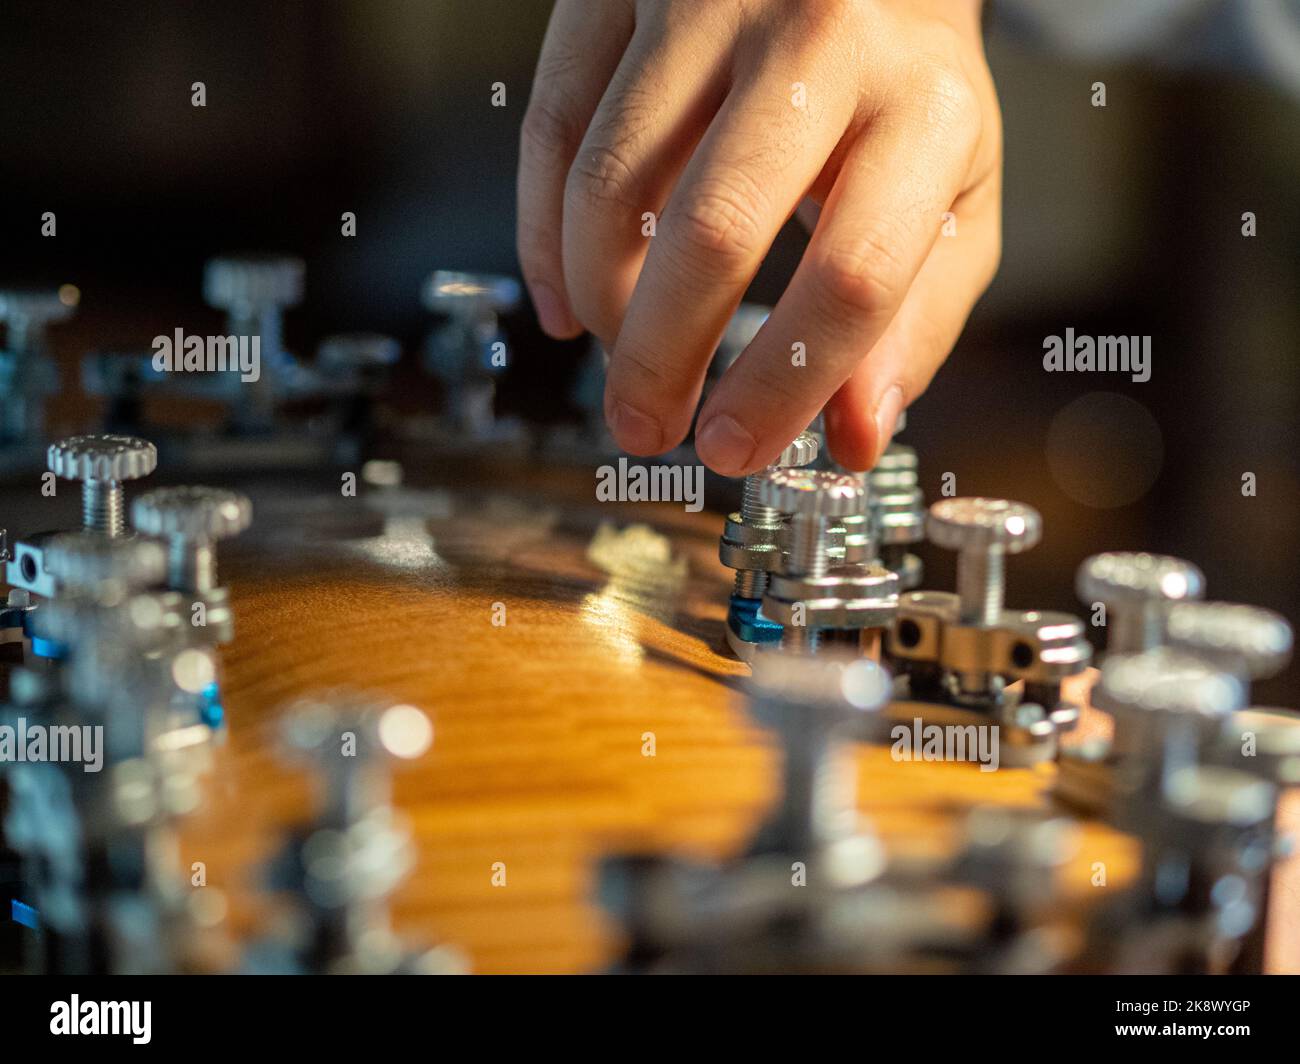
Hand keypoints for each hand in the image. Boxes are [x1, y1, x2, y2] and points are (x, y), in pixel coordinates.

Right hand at [517, 0, 1001, 471]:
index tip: (734, 448)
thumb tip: (851, 438)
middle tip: (644, 426)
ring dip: (601, 302)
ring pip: (612, 182)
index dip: (785, 386)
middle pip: (713, 231)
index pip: (853, 275)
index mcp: (923, 104)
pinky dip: (543, 234)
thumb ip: (912, 320)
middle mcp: (820, 37)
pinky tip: (565, 300)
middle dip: (662, 358)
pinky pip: (553, 125)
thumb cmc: (904, 84)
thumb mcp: (947, 197)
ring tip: (621, 357)